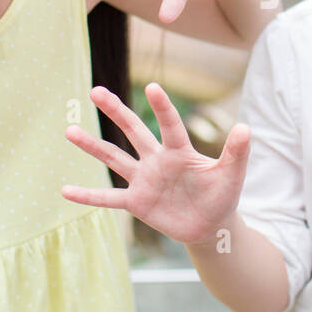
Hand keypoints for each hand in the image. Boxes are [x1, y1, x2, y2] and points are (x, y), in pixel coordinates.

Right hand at [61, 82, 250, 245]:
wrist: (210, 225)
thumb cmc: (222, 195)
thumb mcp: (232, 175)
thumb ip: (237, 152)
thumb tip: (246, 128)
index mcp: (180, 151)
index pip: (170, 125)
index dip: (162, 107)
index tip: (152, 86)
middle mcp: (157, 160)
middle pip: (133, 130)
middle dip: (116, 111)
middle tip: (95, 91)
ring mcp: (144, 180)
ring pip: (114, 159)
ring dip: (92, 145)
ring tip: (69, 130)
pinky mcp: (137, 203)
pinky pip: (109, 198)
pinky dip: (88, 196)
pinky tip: (64, 190)